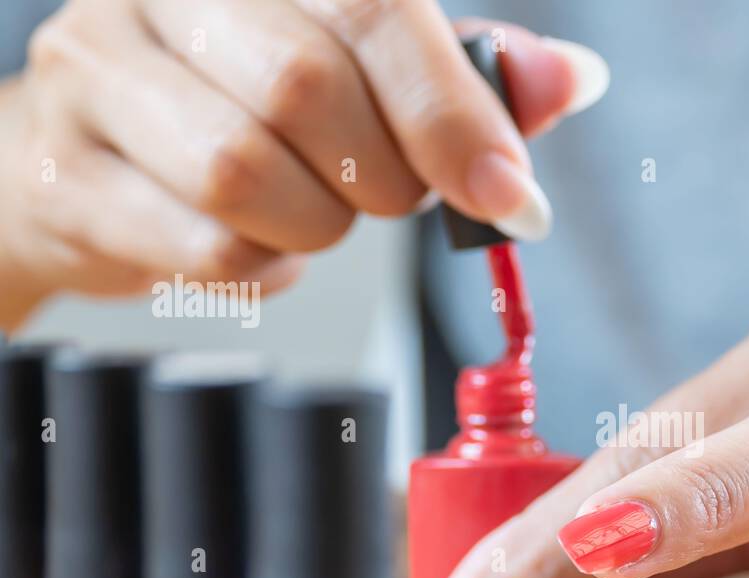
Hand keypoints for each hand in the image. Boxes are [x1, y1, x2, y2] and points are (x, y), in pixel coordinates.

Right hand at [0, 0, 608, 326]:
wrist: (88, 166)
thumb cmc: (239, 111)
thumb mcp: (363, 80)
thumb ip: (462, 78)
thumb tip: (574, 78)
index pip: (371, 8)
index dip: (453, 113)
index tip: (510, 197)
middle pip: (305, 87)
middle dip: (384, 177)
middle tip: (390, 199)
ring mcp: (96, 74)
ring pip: (243, 172)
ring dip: (316, 226)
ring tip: (310, 215)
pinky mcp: (64, 173)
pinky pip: (204, 248)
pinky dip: (261, 268)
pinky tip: (254, 245)